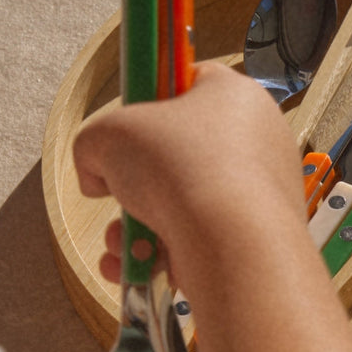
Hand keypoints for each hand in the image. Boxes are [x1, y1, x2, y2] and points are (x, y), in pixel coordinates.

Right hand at [73, 61, 304, 290]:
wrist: (233, 246)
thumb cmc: (183, 171)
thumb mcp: (108, 135)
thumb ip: (92, 144)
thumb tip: (96, 175)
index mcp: (234, 96)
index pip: (187, 83)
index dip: (148, 100)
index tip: (124, 125)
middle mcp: (256, 142)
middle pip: (179, 153)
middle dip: (133, 181)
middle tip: (116, 190)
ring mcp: (260, 194)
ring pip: (182, 205)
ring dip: (135, 227)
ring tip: (120, 242)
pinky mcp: (252, 240)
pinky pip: (196, 242)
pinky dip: (158, 257)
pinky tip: (132, 268)